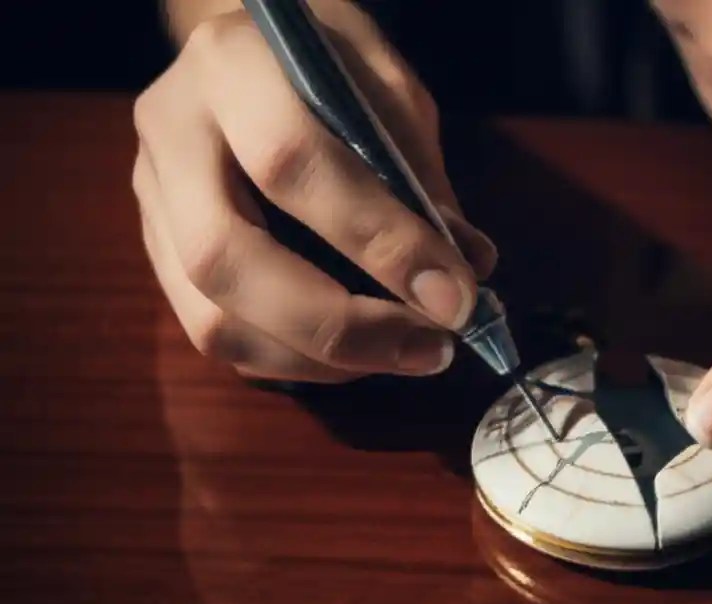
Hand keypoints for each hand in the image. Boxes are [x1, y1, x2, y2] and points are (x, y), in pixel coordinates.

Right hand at [132, 4, 495, 382]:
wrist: (249, 43)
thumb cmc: (329, 63)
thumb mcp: (388, 89)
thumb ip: (418, 173)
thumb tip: (468, 267)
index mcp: (231, 67)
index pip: (293, 165)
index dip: (380, 243)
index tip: (455, 300)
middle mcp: (171, 131)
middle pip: (226, 260)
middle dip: (340, 327)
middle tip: (428, 350)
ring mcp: (153, 195)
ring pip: (209, 317)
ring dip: (317, 360)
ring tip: (401, 355)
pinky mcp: (156, 246)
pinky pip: (212, 331)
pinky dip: (292, 359)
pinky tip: (354, 353)